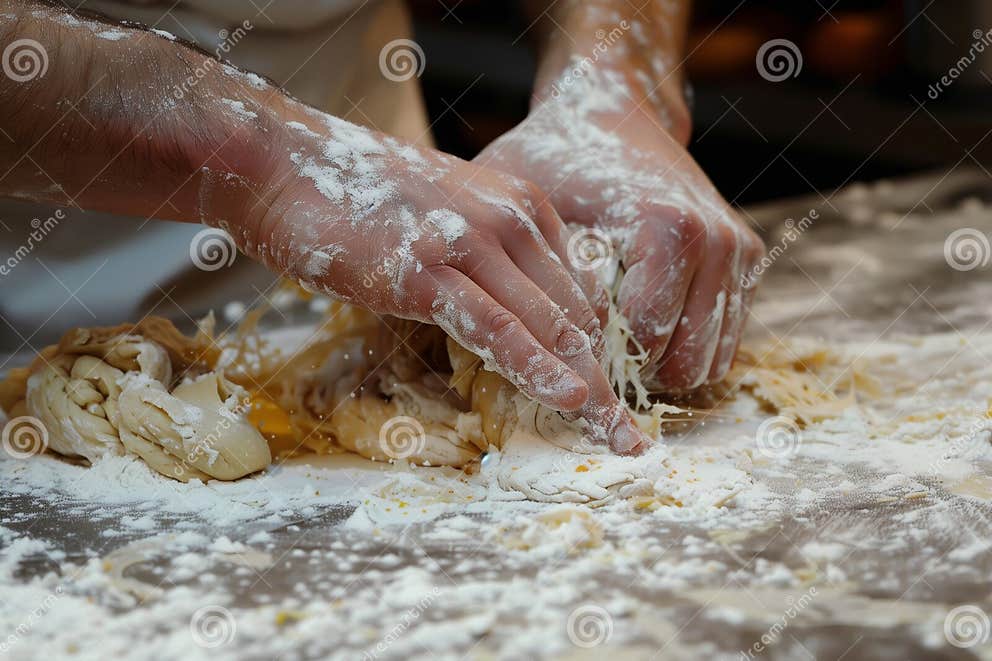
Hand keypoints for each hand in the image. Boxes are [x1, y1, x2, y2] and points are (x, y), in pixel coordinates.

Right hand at [228, 108, 645, 451]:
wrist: (285, 164)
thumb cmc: (358, 197)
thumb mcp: (443, 216)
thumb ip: (484, 257)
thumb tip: (506, 310)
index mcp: (521, 207)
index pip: (578, 292)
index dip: (598, 352)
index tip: (613, 397)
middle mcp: (510, 220)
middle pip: (577, 316)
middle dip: (607, 382)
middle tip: (630, 437)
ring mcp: (470, 244)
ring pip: (549, 327)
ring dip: (589, 390)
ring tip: (619, 439)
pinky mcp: (428, 272)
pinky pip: (496, 329)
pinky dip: (536, 368)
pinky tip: (569, 399)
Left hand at [476, 91, 764, 390]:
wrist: (613, 111)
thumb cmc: (558, 157)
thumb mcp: (523, 204)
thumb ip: (527, 267)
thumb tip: (523, 344)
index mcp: (668, 228)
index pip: (641, 340)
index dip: (597, 359)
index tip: (564, 350)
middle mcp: (716, 241)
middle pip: (680, 361)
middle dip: (632, 371)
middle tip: (588, 354)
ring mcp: (739, 251)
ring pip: (708, 361)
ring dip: (662, 366)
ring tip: (614, 343)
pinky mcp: (748, 259)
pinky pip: (725, 340)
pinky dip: (686, 348)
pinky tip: (644, 329)